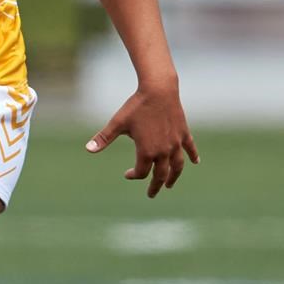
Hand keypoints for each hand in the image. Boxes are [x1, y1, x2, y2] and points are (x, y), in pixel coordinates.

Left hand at [85, 81, 198, 198]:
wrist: (158, 89)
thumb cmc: (136, 106)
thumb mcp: (118, 123)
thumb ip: (104, 138)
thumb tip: (88, 149)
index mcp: (146, 151)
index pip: (141, 172)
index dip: (133, 175)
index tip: (127, 174)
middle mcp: (163, 151)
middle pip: (161, 175)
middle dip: (156, 186)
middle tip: (151, 194)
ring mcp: (175, 143)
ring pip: (177, 166)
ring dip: (174, 176)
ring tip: (170, 184)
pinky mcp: (183, 133)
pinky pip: (190, 148)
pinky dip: (193, 156)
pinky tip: (196, 162)